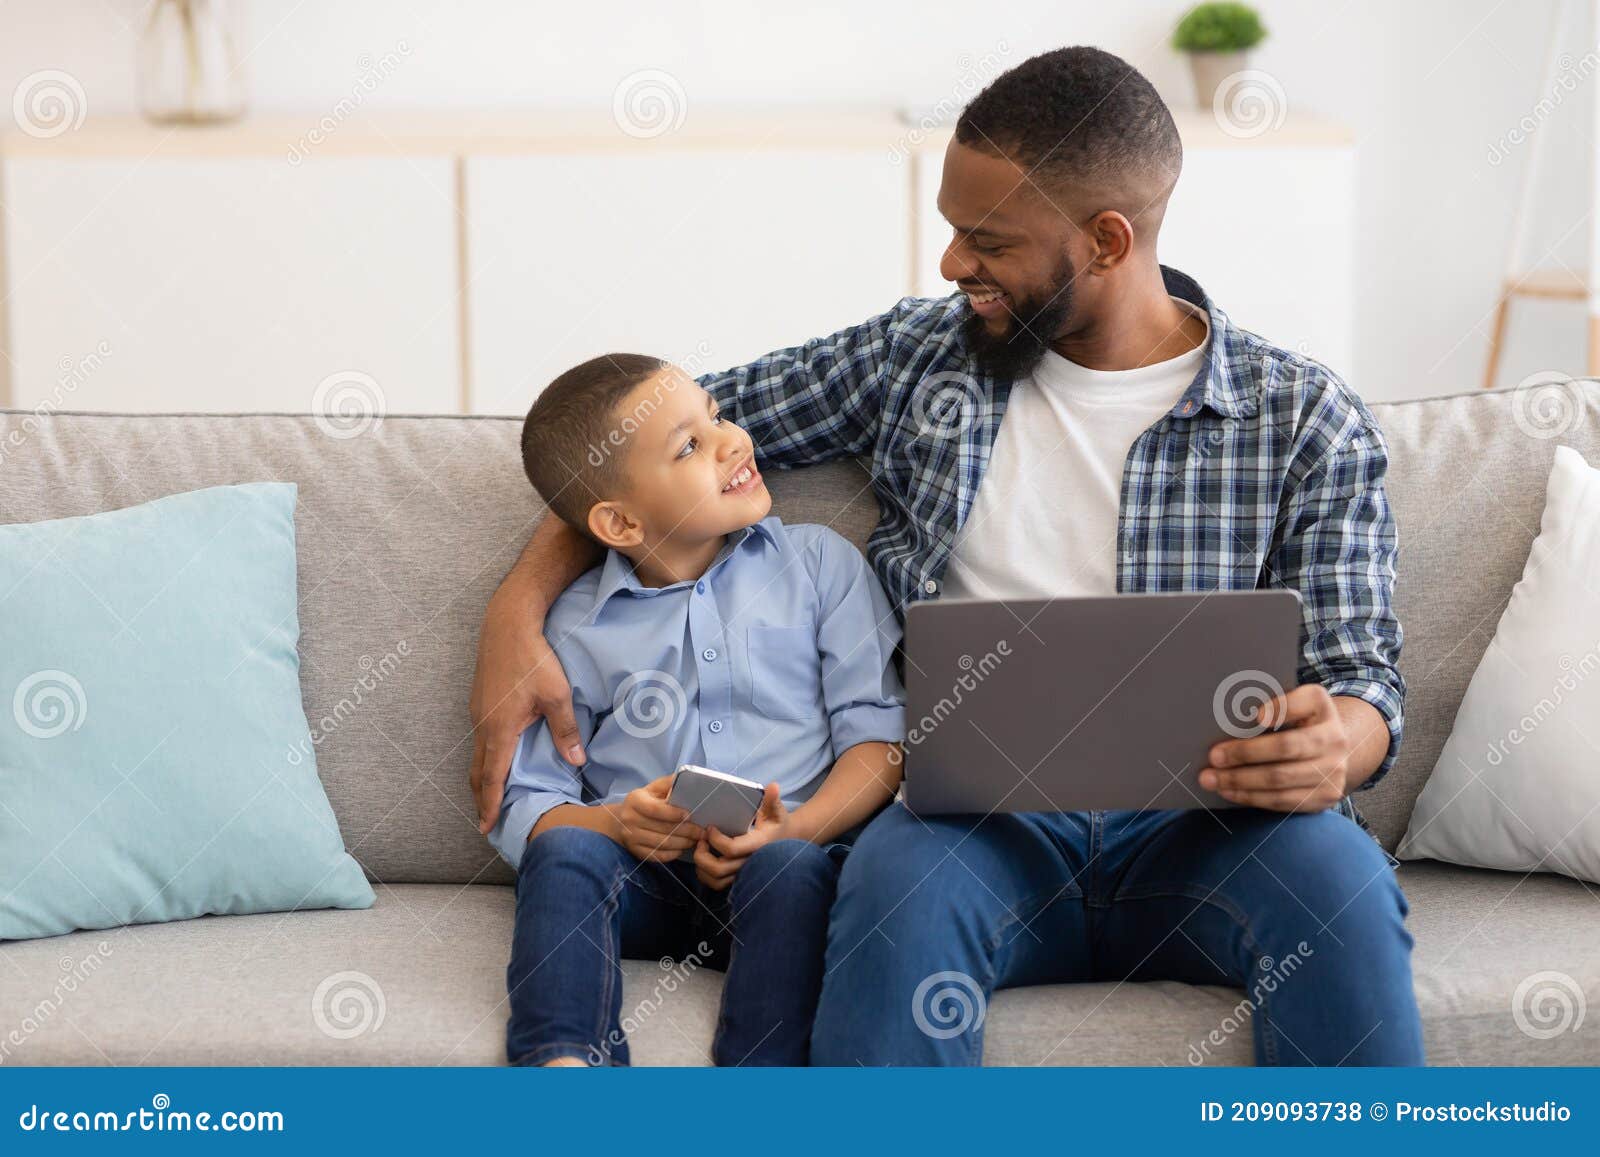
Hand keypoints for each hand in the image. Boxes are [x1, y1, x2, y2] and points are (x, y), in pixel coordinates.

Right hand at [469, 591, 585, 833]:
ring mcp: (477, 712)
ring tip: (488, 797)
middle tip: (484, 821)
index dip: (490, 804)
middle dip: (481, 799)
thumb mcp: (556, 695)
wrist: (508, 624)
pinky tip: (495, 760)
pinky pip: (480, 739)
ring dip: (481, 779)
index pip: (492, 777)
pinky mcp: (479, 701)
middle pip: (478, 771)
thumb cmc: (533, 658)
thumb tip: (577, 761)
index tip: (486, 826)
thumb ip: (565, 731)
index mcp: (499, 729)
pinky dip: (484, 758)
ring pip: (477, 755)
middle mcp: (482, 724)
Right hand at [615, 775, 704, 861]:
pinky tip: (683, 848)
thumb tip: (686, 779)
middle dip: (687, 831)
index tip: (689, 815)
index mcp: (635, 800)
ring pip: (663, 843)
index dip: (674, 813)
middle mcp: (630, 819)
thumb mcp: (652, 788)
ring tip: (696, 839)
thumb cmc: (643, 802)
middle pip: (663, 828)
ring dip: (683, 843)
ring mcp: (631, 837)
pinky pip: (658, 856)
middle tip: (702, 832)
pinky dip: (674, 853)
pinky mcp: (636, 852)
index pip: (655, 809)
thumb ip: (668, 784)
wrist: (619, 821)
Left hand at [693, 783, 790, 890]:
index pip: (731, 849)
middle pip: (718, 868)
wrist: (786, 841)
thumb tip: (773, 786)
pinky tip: (705, 860)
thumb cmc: (777, 824)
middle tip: (701, 839)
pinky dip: (705, 875)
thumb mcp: (776, 811)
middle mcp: (749, 863)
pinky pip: (717, 885)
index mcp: (757, 845)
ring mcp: (743, 873)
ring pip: (715, 880)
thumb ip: (772, 800)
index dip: (715, 839)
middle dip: (702, 855)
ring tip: (701, 849)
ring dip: (702, 867)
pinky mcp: (738, 878)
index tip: (710, 827)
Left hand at [1199, 683, 1354, 811]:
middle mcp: (1334, 739)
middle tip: (1214, 757)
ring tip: (1211, 779)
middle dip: (1244, 753)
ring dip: (1240, 780)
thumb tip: (1241, 717)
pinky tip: (1230, 791)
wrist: (1330, 751)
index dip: (1281, 709)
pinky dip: (1251, 797)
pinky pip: (1282, 800)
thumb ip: (1272, 705)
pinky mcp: (1325, 797)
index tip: (1256, 716)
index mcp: (1322, 707)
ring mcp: (1333, 771)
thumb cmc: (1296, 723)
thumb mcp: (1291, 705)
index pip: (1304, 702)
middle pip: (1285, 747)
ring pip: (1280, 779)